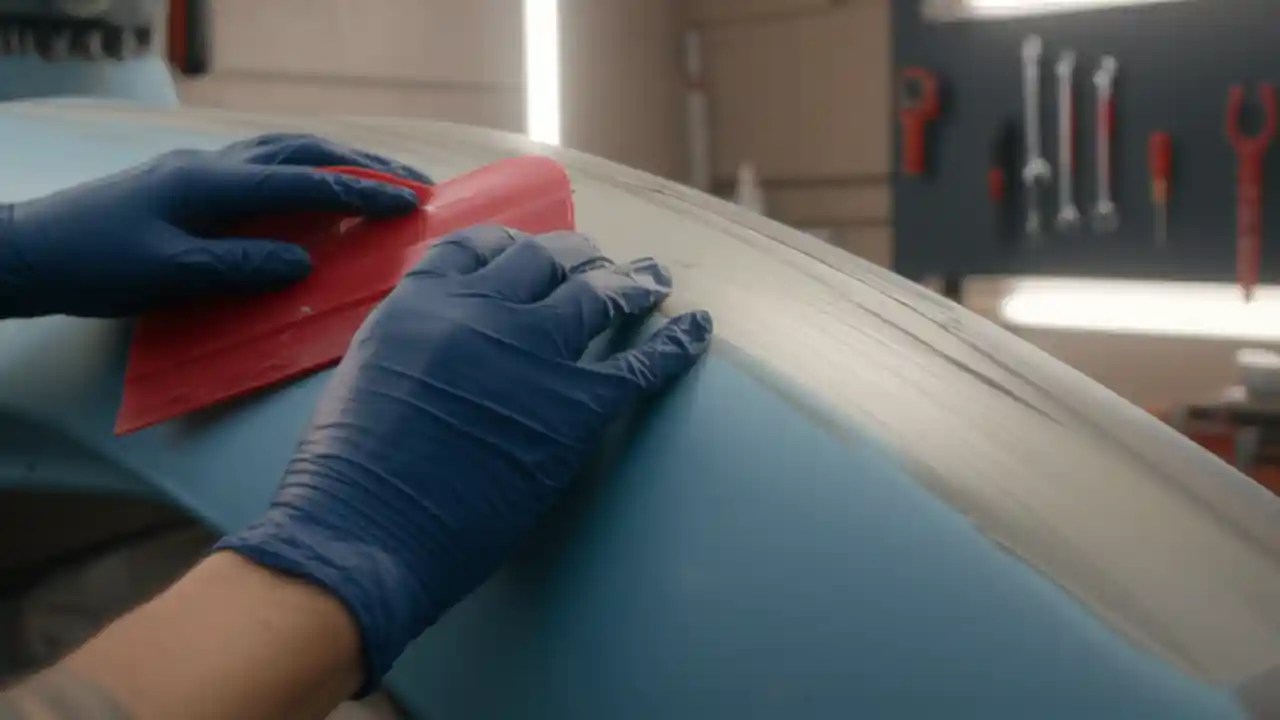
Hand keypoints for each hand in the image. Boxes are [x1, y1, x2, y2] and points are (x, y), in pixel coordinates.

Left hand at [0, 133, 430, 317]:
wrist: (31, 250)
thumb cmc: (95, 266)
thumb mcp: (168, 274)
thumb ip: (239, 266)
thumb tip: (306, 263)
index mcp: (213, 185)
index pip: (305, 183)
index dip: (362, 193)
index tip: (412, 203)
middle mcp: (212, 166)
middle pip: (304, 151)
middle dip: (365, 164)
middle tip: (414, 182)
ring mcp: (199, 168)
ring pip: (284, 150)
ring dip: (337, 160)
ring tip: (378, 179)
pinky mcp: (189, 180)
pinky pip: (263, 163)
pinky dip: (304, 169)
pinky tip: (312, 187)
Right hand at [216, 226, 712, 689]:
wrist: (364, 529)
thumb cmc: (347, 473)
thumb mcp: (365, 375)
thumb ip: (410, 341)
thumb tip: (440, 338)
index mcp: (424, 301)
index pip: (479, 248)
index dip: (511, 247)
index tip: (528, 254)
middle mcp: (483, 311)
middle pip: (545, 263)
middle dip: (577, 259)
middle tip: (597, 263)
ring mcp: (534, 353)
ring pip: (599, 296)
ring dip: (632, 282)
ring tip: (653, 278)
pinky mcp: (575, 406)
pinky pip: (642, 364)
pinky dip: (675, 343)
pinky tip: (698, 328)